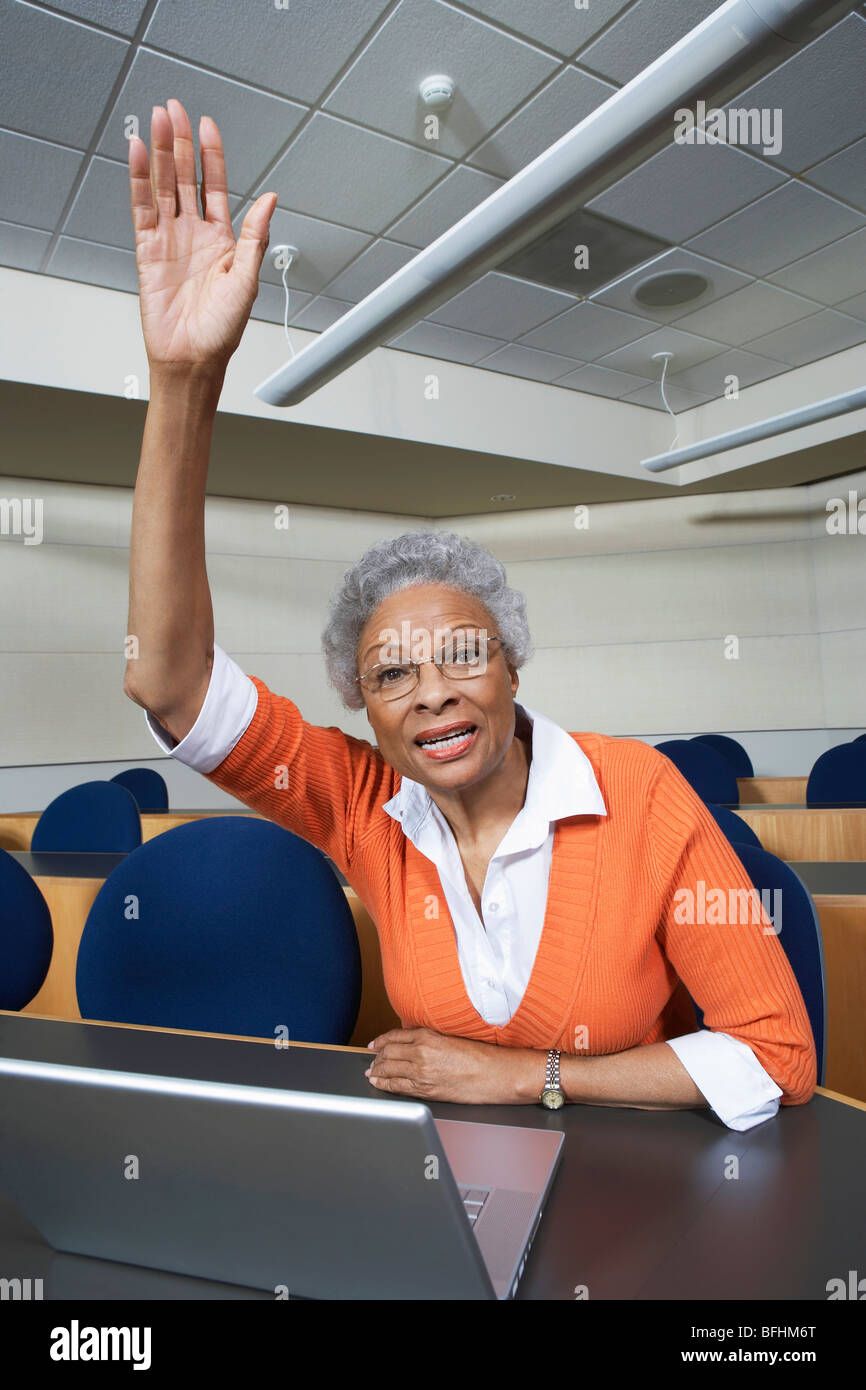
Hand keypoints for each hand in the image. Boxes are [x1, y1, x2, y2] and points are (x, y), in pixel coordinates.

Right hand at [129, 99, 276, 371]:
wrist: (192, 360)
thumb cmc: (222, 331)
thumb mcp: (247, 280)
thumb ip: (254, 236)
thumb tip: (270, 198)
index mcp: (222, 240)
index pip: (214, 187)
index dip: (211, 156)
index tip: (207, 126)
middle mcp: (194, 235)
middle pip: (185, 178)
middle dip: (181, 142)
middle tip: (175, 109)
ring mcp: (169, 240)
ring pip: (163, 187)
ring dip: (160, 153)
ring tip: (157, 120)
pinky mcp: (147, 251)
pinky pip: (142, 209)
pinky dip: (139, 181)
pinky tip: (139, 154)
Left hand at [365, 1027, 540, 1104]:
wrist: (497, 1074)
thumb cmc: (482, 1056)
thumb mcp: (453, 1038)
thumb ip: (431, 1039)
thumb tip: (413, 1043)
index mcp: (428, 1036)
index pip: (394, 1036)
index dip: (380, 1041)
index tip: (374, 1044)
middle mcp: (421, 1052)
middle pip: (388, 1053)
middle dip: (376, 1057)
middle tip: (371, 1060)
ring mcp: (422, 1072)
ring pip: (389, 1069)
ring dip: (377, 1070)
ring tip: (371, 1072)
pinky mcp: (426, 1090)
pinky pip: (397, 1086)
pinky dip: (384, 1084)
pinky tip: (378, 1083)